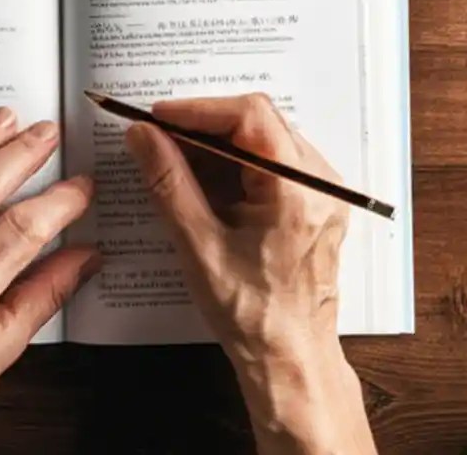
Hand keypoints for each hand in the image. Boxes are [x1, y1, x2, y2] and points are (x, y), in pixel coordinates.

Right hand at [125, 94, 375, 454]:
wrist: (289, 356)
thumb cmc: (251, 314)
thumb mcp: (199, 246)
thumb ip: (169, 183)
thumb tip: (143, 136)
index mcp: (298, 191)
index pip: (250, 116)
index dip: (198, 110)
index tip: (158, 117)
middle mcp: (321, 183)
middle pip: (260, 122)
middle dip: (205, 125)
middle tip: (159, 137)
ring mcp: (323, 192)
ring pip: (266, 139)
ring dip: (219, 144)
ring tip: (177, 161)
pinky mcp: (316, 202)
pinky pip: (275, 162)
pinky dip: (237, 163)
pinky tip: (206, 182)